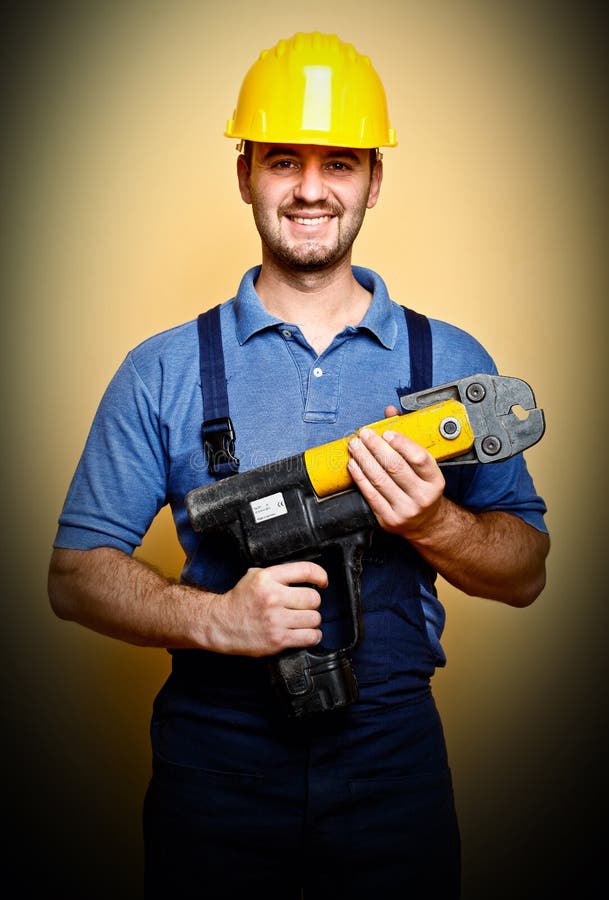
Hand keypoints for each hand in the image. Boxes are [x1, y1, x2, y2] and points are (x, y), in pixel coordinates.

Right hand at [205, 561, 325, 656]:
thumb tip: (306, 576)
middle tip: (305, 606)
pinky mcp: (277, 640)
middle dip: (313, 603)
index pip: (305, 571)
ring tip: (303, 621)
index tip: (323, 582)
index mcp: (268, 578)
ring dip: (312, 620)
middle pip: (313, 598)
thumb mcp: (255, 576)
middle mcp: (273, 597)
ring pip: (314, 618)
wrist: (220, 624)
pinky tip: (306, 633)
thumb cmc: (239, 600)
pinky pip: (309, 637)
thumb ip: (279, 574)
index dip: (320, 575)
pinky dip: (313, 636)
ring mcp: (276, 620)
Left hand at [347, 405, 445, 539]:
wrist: (426, 524)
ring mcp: (405, 510)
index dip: (401, 443)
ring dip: (363, 459)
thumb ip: (409, 440)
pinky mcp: (389, 519)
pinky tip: (354, 465)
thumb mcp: (426, 469)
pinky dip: (359, 477)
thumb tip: (391, 412)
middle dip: (375, 447)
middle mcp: (422, 497)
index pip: (419, 458)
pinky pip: (370, 494)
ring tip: (355, 446)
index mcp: (435, 481)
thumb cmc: (424, 490)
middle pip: (395, 467)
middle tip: (364, 434)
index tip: (386, 432)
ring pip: (379, 479)